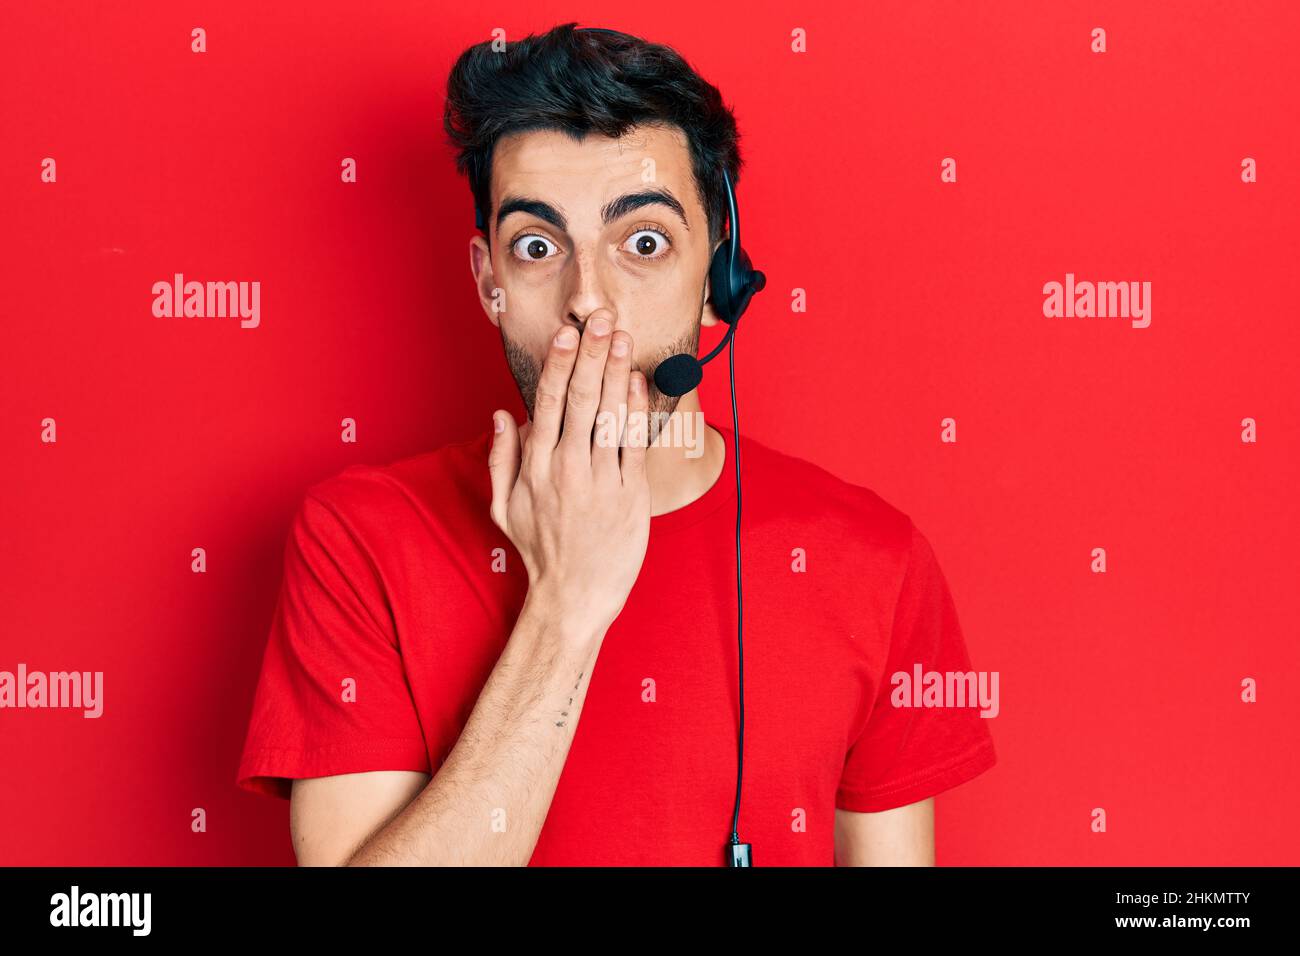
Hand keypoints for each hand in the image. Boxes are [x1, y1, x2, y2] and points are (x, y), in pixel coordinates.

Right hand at [488, 309, 651, 637]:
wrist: (574, 596)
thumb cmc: (540, 551)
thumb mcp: (504, 508)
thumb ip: (502, 459)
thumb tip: (501, 414)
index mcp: (535, 467)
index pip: (548, 403)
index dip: (559, 364)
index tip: (568, 333)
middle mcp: (566, 468)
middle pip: (580, 399)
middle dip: (591, 355)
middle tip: (601, 318)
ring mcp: (600, 481)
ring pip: (609, 415)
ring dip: (616, 371)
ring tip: (622, 336)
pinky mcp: (630, 494)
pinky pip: (633, 444)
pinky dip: (635, 410)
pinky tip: (636, 381)